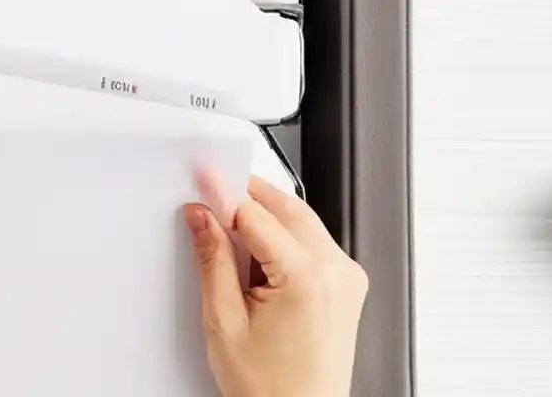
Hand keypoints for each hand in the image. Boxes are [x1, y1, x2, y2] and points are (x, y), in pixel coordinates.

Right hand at [184, 177, 367, 396]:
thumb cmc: (271, 389)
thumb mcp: (225, 322)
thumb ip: (213, 260)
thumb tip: (203, 219)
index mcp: (306, 277)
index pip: (255, 212)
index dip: (223, 192)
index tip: (203, 177)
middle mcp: (336, 272)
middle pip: (285, 207)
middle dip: (247, 196)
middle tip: (212, 193)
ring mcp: (347, 278)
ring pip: (303, 221)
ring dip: (267, 216)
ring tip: (232, 238)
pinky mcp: (348, 286)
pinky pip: (315, 243)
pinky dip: (286, 237)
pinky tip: (260, 256)